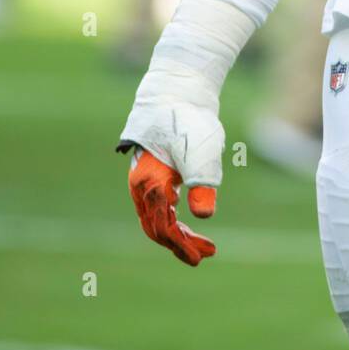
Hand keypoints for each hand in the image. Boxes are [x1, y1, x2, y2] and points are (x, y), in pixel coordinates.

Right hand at [119, 99, 224, 265]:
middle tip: (206, 254)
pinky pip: (158, 204)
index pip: (162, 226)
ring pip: (156, 217)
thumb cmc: (188, 122)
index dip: (181, 245)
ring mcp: (145, 179)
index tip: (202, 257)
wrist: (178, 92)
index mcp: (149, 183)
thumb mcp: (201, 152)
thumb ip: (202, 183)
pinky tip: (186, 220)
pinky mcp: (153, 172)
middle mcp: (142, 185)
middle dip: (180, 244)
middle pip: (156, 227)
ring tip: (202, 244)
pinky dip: (173, 217)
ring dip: (177, 233)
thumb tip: (204, 214)